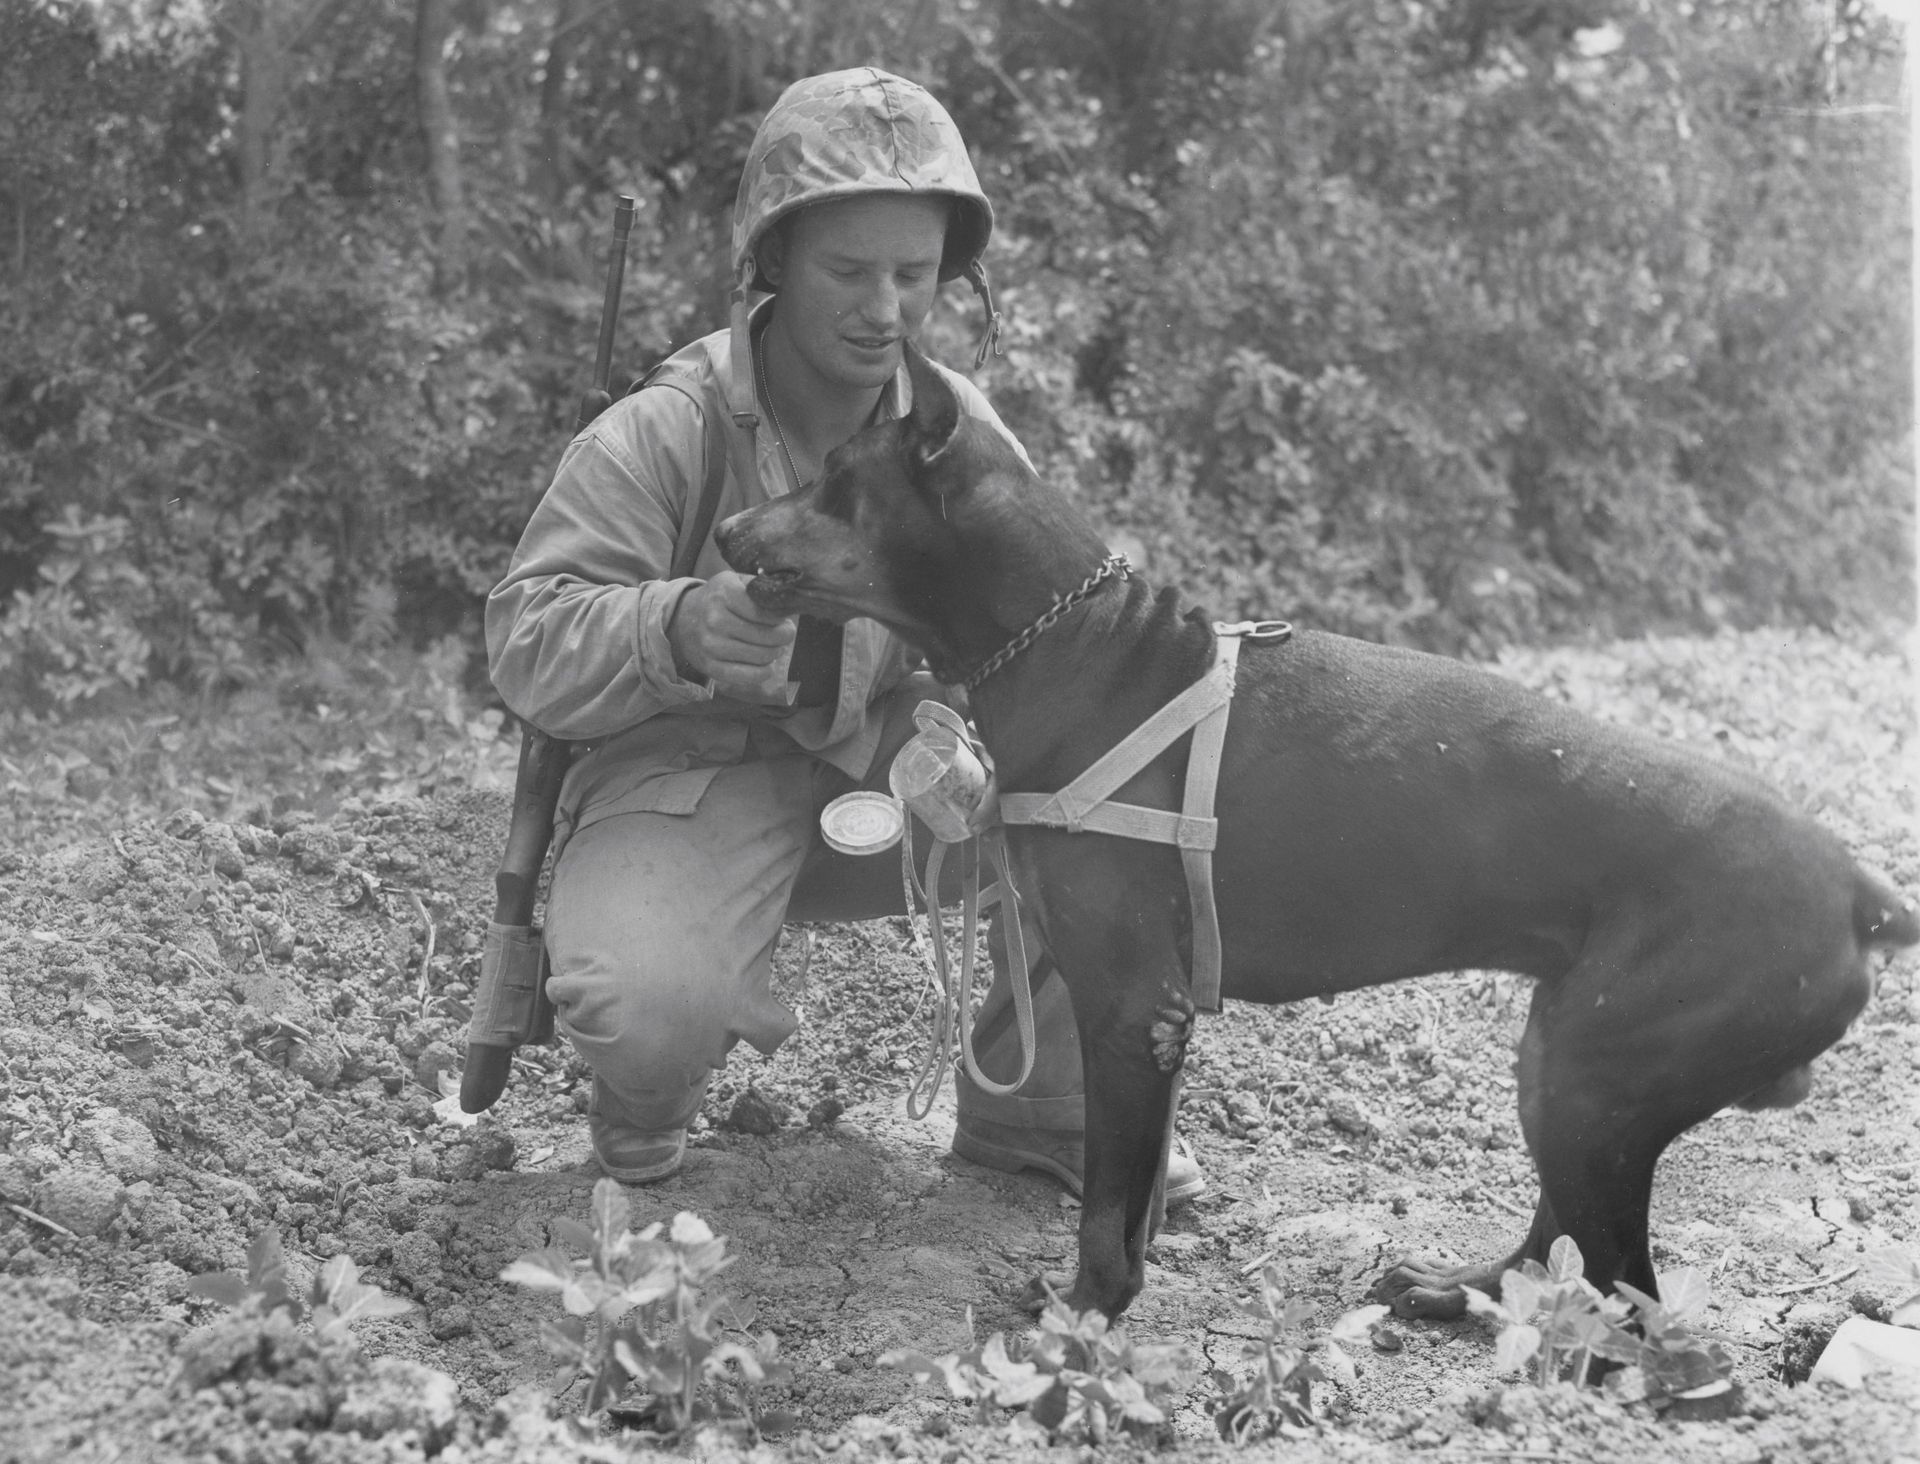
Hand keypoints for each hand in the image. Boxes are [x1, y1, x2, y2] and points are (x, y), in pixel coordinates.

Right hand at [667, 571, 796, 701]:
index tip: (783, 618)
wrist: (684, 619)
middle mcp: (715, 619)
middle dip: (784, 636)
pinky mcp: (710, 667)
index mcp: (724, 593)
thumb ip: (761, 588)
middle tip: (784, 633)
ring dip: (775, 652)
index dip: (781, 618)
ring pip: (763, 656)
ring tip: (772, 646)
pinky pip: (749, 676)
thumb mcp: (735, 582)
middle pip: (768, 636)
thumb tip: (791, 603)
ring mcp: (711, 645)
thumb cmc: (719, 600)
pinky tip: (766, 664)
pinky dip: (764, 672)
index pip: (766, 612)